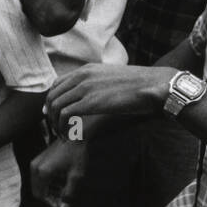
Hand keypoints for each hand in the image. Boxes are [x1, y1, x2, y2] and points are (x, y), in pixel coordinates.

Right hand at [29, 137, 86, 206]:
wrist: (75, 136)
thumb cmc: (77, 155)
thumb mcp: (76, 177)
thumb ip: (68, 194)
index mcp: (43, 173)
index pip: (41, 195)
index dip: (51, 203)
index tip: (63, 205)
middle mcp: (35, 168)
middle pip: (38, 190)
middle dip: (50, 196)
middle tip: (64, 198)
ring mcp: (35, 163)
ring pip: (38, 184)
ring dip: (49, 189)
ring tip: (65, 189)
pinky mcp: (38, 160)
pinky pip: (39, 176)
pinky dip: (48, 181)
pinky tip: (61, 180)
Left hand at [45, 63, 174, 126]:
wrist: (155, 85)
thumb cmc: (140, 86)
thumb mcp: (113, 79)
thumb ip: (97, 85)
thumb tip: (89, 99)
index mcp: (86, 70)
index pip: (56, 84)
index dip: (51, 101)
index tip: (52, 114)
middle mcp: (82, 76)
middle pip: (52, 96)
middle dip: (50, 115)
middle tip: (56, 129)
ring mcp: (85, 88)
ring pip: (56, 106)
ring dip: (55, 124)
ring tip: (62, 135)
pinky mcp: (91, 102)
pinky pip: (66, 115)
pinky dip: (63, 127)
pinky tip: (69, 137)